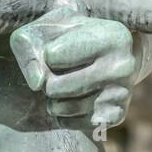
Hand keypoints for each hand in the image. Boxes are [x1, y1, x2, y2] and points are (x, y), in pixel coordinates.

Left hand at [10, 7, 136, 129]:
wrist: (114, 52)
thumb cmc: (73, 36)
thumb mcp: (48, 28)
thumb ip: (29, 47)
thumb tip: (36, 83)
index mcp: (110, 36)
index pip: (51, 56)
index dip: (46, 54)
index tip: (59, 48)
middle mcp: (122, 66)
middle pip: (55, 87)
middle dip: (47, 81)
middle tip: (57, 72)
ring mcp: (122, 93)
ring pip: (62, 107)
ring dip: (53, 99)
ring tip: (63, 85)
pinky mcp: (116, 115)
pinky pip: (72, 123)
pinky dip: (64, 114)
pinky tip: (72, 99)